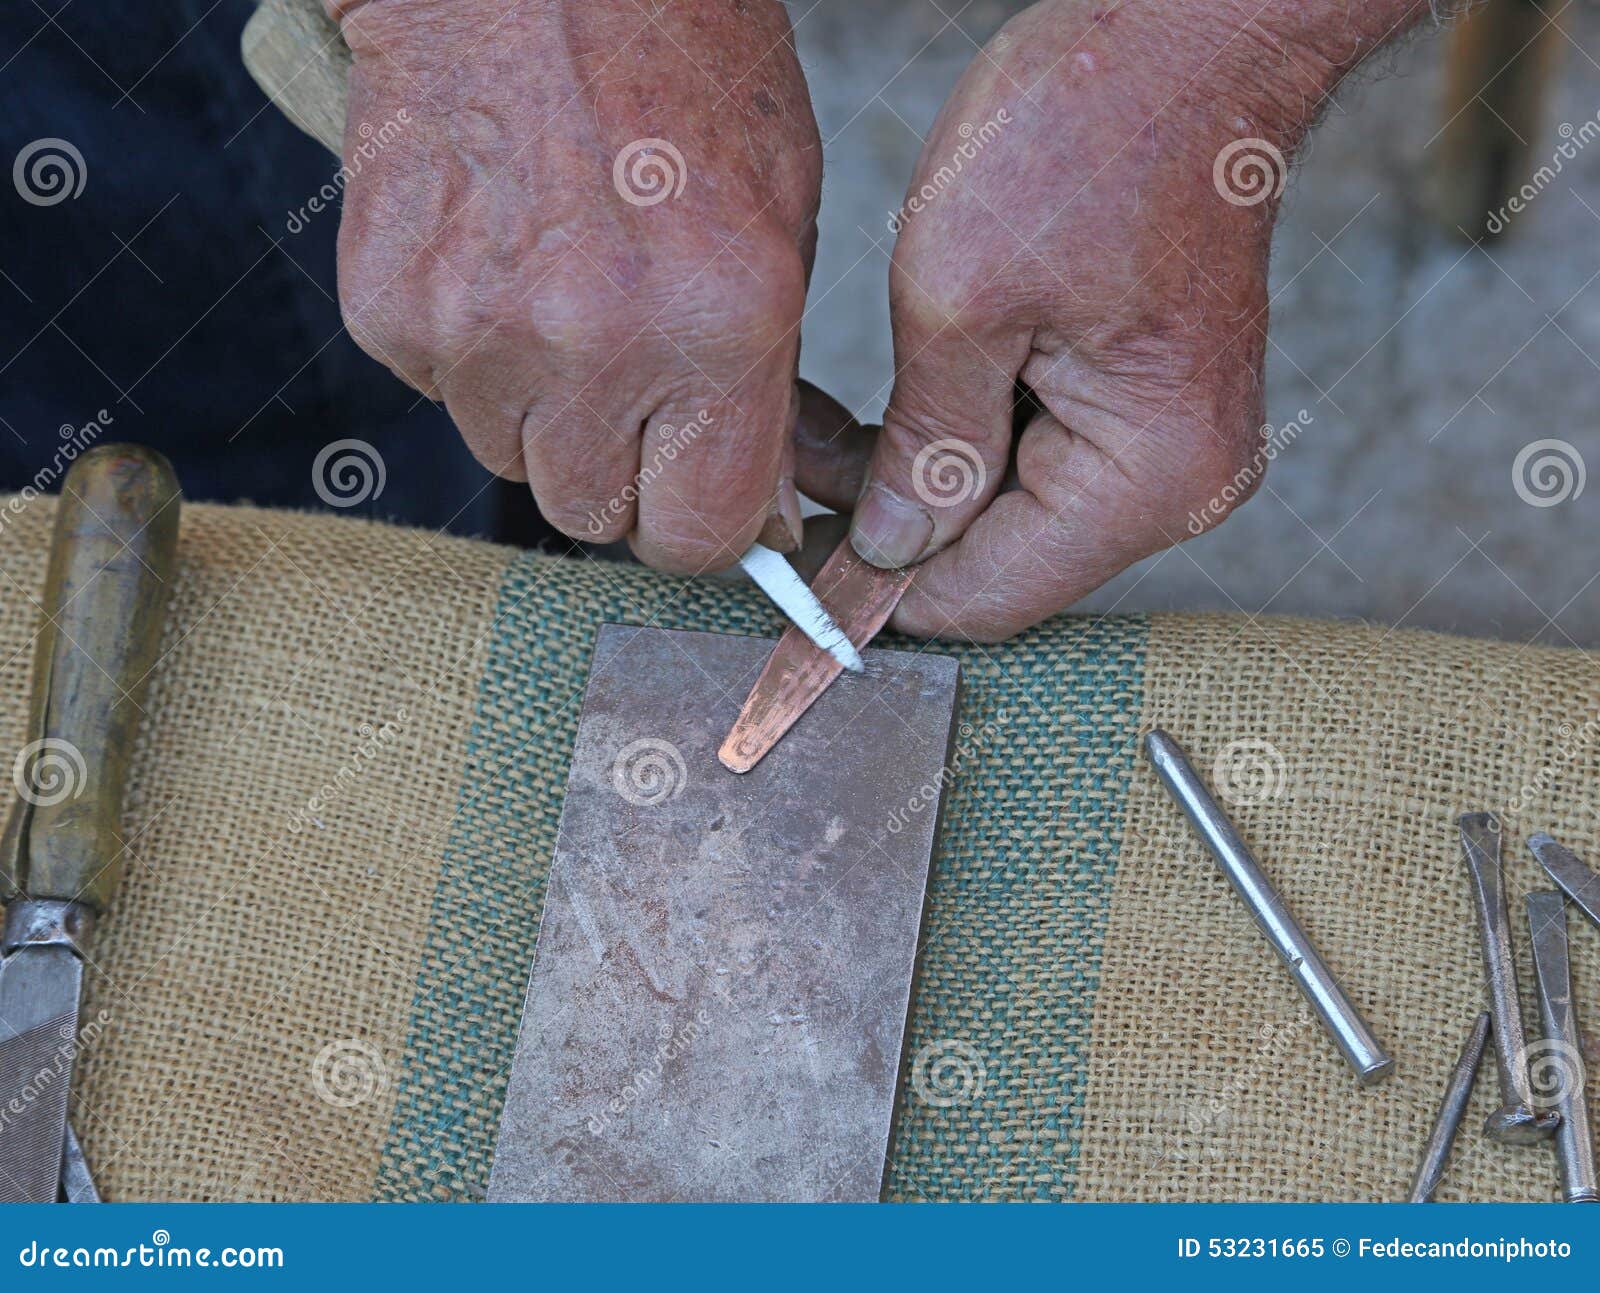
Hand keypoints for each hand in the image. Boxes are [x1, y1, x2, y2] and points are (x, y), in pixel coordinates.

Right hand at [328, 0, 821, 569]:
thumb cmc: (678, 67)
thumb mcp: (785, 220)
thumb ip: (769, 384)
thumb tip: (763, 510)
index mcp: (717, 325)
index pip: (700, 536)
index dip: (704, 523)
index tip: (700, 494)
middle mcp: (591, 344)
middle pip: (590, 515)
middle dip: (620, 473)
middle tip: (632, 388)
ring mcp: (476, 331)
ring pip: (509, 458)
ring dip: (541, 411)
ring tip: (563, 294)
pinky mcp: (388, 310)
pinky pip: (441, 392)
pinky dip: (471, 353)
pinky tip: (498, 260)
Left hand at [840, 0, 1427, 639]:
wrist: (1186, 42)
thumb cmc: (1088, 132)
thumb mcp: (960, 296)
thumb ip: (924, 447)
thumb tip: (889, 548)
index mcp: (1148, 473)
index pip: (991, 594)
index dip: (884, 594)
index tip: (797, 572)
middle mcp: (1179, 482)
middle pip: (1004, 563)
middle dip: (897, 528)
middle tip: (798, 475)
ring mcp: (1170, 447)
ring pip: (1012, 515)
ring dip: (922, 480)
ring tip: (828, 431)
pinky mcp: (1148, 408)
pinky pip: (1038, 462)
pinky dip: (963, 441)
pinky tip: (895, 404)